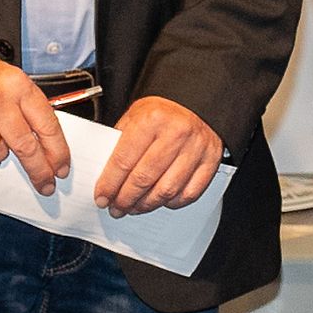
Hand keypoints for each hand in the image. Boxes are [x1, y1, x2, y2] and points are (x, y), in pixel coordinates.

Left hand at [98, 98, 223, 213]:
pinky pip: (190, 193)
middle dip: (125, 200)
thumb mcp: (135, 116)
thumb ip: (119, 144)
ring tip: (134, 208)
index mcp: (152, 120)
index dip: (109, 185)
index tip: (101, 198)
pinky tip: (160, 201)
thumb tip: (106, 178)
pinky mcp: (210, 161)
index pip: (124, 161)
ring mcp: (196, 149)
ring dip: (146, 205)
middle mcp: (177, 134)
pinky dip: (172, 203)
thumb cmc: (163, 112)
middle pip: (144, 179)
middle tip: (116, 208)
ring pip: (167, 190)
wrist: (196, 104)